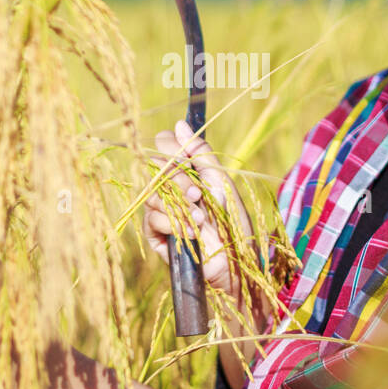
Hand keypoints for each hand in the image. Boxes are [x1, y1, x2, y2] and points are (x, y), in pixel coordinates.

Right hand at [142, 119, 253, 298]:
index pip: (164, 144)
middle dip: (178, 181)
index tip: (184, 158)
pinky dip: (172, 224)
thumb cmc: (234, 225)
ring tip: (201, 219)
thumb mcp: (222, 183)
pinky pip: (151, 220)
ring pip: (151, 193)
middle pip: (155, 167)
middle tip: (198, 195)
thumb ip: (201, 154)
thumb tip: (179, 123)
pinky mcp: (157, 235)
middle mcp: (171, 188)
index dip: (170, 147)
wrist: (236, 265)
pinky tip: (192, 233)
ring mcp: (162, 211)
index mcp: (188, 171)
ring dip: (178, 205)